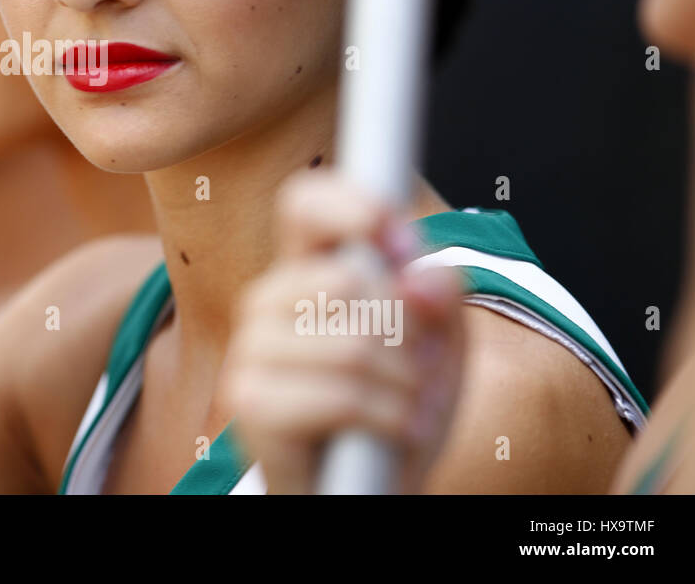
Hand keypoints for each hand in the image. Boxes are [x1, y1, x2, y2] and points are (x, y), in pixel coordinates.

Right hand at [222, 169, 464, 493]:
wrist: (371, 491)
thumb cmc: (398, 412)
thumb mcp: (442, 347)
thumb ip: (442, 295)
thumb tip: (419, 273)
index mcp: (306, 272)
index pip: (304, 204)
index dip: (348, 203)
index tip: (389, 232)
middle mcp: (267, 302)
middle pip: (350, 278)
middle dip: (406, 332)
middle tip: (408, 369)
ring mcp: (252, 351)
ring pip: (354, 342)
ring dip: (402, 386)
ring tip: (400, 407)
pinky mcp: (252, 403)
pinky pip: (342, 394)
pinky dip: (388, 419)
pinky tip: (389, 433)